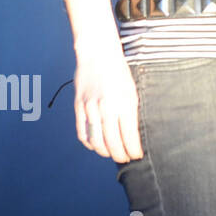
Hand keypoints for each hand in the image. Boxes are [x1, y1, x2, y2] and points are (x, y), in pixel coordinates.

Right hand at [74, 46, 143, 162]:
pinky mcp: (79, 107)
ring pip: (96, 140)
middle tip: (126, 159)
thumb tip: (131, 136)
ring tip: (112, 154)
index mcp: (124, 104)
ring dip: (105, 151)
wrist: (98, 56)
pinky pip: (82, 132)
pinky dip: (89, 143)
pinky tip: (96, 146)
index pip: (129, 136)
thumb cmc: (120, 74)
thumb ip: (131, 114)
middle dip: (120, 154)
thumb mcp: (132, 93)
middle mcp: (107, 108)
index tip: (137, 156)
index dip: (133, 149)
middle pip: (112, 142)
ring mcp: (90, 108)